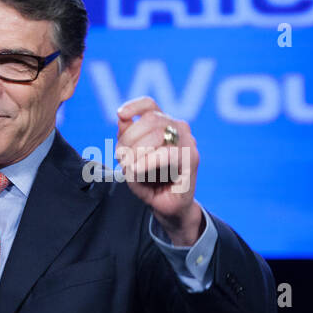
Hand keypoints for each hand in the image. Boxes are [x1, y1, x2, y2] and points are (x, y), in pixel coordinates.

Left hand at [115, 97, 202, 245]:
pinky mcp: (192, 159)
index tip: (120, 115)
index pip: (149, 104)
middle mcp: (179, 129)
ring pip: (158, 134)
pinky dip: (147, 162)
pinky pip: (166, 154)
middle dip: (129, 139)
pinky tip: (137, 170)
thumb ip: (126, 138)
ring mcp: (188, 142)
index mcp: (165, 124)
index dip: (134, 106)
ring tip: (131, 168)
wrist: (168, 208)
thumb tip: (122, 118)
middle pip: (150, 120)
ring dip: (137, 152)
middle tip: (122, 159)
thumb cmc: (150, 182)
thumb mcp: (131, 159)